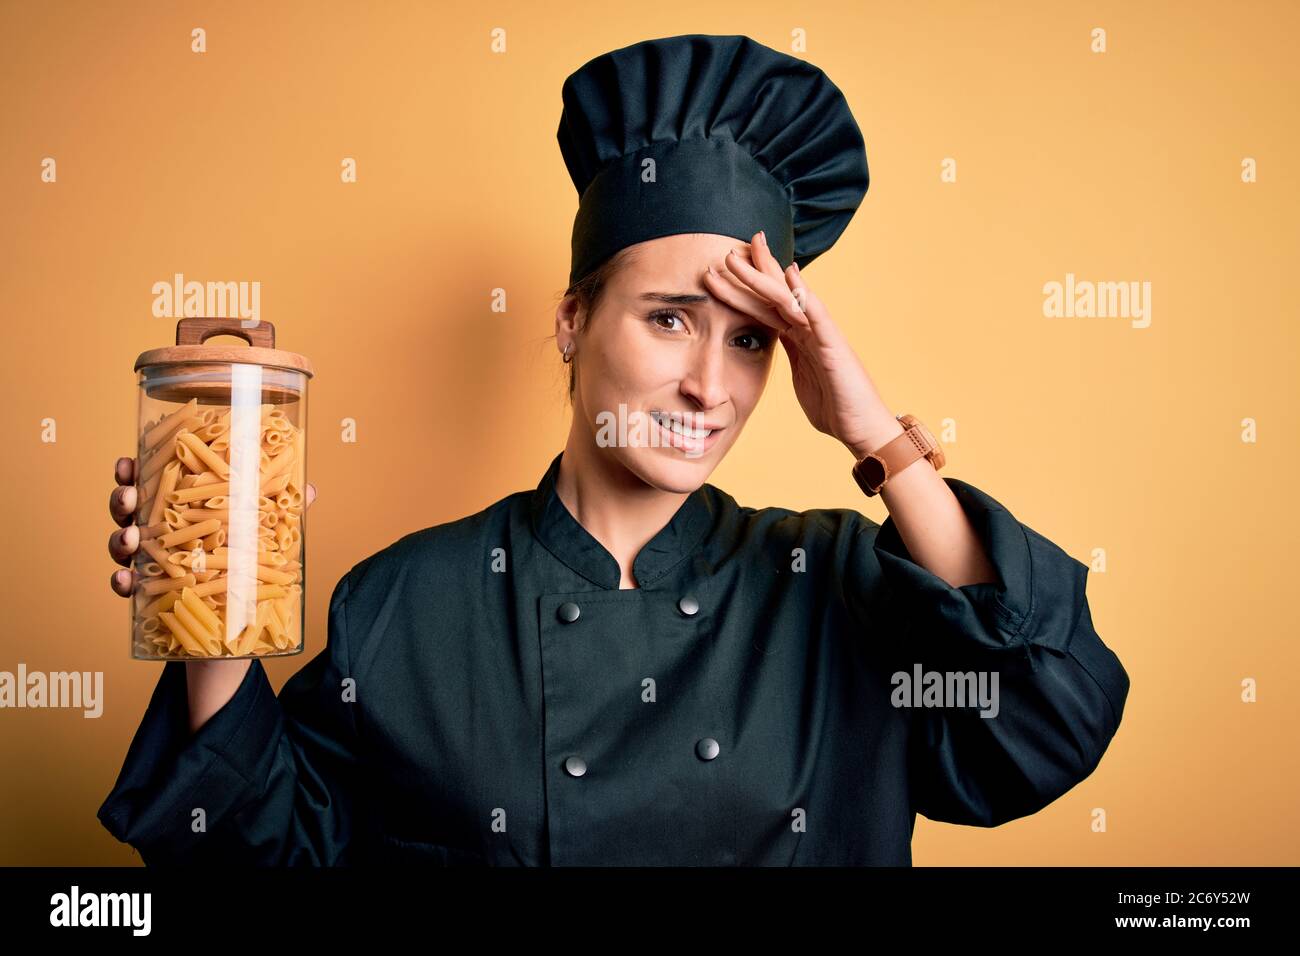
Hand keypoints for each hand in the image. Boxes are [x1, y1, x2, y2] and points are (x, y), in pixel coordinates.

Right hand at [108, 456, 316, 596]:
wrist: (235, 633)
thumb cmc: (248, 571)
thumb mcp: (266, 539)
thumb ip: (282, 514)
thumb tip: (309, 488)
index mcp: (181, 512)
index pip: (152, 485)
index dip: (134, 472)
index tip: (128, 462)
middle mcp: (161, 535)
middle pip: (131, 511)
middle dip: (122, 500)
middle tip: (128, 496)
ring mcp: (151, 566)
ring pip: (124, 546)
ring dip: (119, 539)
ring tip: (130, 538)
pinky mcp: (150, 600)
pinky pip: (128, 588)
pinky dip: (121, 582)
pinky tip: (126, 580)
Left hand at [702, 231, 894, 456]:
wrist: (862, 429)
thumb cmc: (835, 407)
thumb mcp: (802, 376)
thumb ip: (791, 354)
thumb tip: (777, 342)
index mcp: (798, 338)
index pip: (766, 306)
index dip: (745, 287)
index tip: (723, 268)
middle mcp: (809, 329)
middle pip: (775, 294)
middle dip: (753, 270)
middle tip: (730, 248)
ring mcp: (822, 335)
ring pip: (788, 299)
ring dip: (765, 276)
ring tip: (745, 255)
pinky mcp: (834, 347)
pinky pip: (817, 316)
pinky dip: (804, 294)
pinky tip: (792, 275)